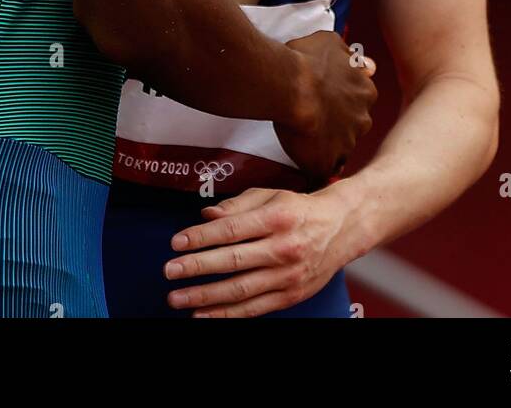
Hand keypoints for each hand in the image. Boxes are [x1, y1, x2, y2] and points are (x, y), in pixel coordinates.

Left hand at [163, 185, 357, 317]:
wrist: (340, 229)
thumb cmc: (298, 209)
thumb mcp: (270, 195)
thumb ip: (236, 205)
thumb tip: (206, 216)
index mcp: (276, 217)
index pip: (231, 229)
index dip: (201, 237)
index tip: (176, 242)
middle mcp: (282, 247)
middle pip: (233, 260)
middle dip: (197, 267)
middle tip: (170, 271)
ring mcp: (287, 275)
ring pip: (241, 290)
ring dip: (205, 296)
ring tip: (178, 298)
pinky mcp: (290, 296)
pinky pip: (254, 309)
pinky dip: (227, 315)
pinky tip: (203, 315)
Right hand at [275, 31, 375, 185]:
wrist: (290, 85)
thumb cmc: (307, 60)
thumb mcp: (331, 42)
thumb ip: (350, 55)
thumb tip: (365, 63)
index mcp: (365, 91)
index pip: (360, 100)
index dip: (343, 99)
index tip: (328, 98)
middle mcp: (362, 119)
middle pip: (354, 125)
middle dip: (339, 122)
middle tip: (316, 115)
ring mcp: (346, 143)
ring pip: (340, 147)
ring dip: (327, 142)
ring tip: (304, 134)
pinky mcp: (327, 162)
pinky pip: (323, 168)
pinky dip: (314, 162)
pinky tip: (301, 153)